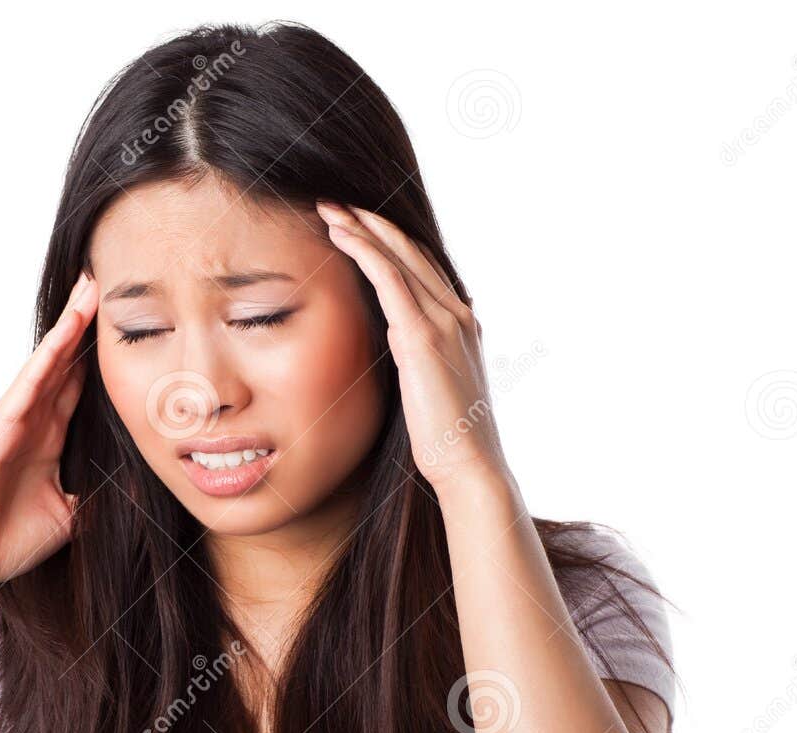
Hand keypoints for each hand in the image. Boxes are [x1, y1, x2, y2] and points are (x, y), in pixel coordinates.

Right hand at [0, 271, 99, 601]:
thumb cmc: (6, 539)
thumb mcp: (70, 514)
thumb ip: (100, 494)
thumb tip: (139, 487)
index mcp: (46, 436)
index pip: (78, 384)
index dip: (100, 353)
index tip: (127, 320)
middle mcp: (28, 420)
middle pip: (63, 361)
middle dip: (84, 322)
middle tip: (108, 280)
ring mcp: (9, 421)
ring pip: (45, 364)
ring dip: (68, 327)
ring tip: (89, 290)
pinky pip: (25, 389)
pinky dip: (44, 362)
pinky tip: (63, 337)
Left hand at [315, 201, 507, 494]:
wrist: (467, 464)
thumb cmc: (444, 439)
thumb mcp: (432, 389)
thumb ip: (418, 360)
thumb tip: (397, 354)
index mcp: (461, 324)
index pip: (422, 268)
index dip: (389, 242)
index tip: (356, 225)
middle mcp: (457, 313)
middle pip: (411, 252)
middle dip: (372, 223)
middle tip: (336, 204)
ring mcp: (444, 320)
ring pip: (399, 256)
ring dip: (362, 228)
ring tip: (329, 209)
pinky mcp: (422, 335)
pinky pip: (390, 278)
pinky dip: (365, 251)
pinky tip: (342, 234)